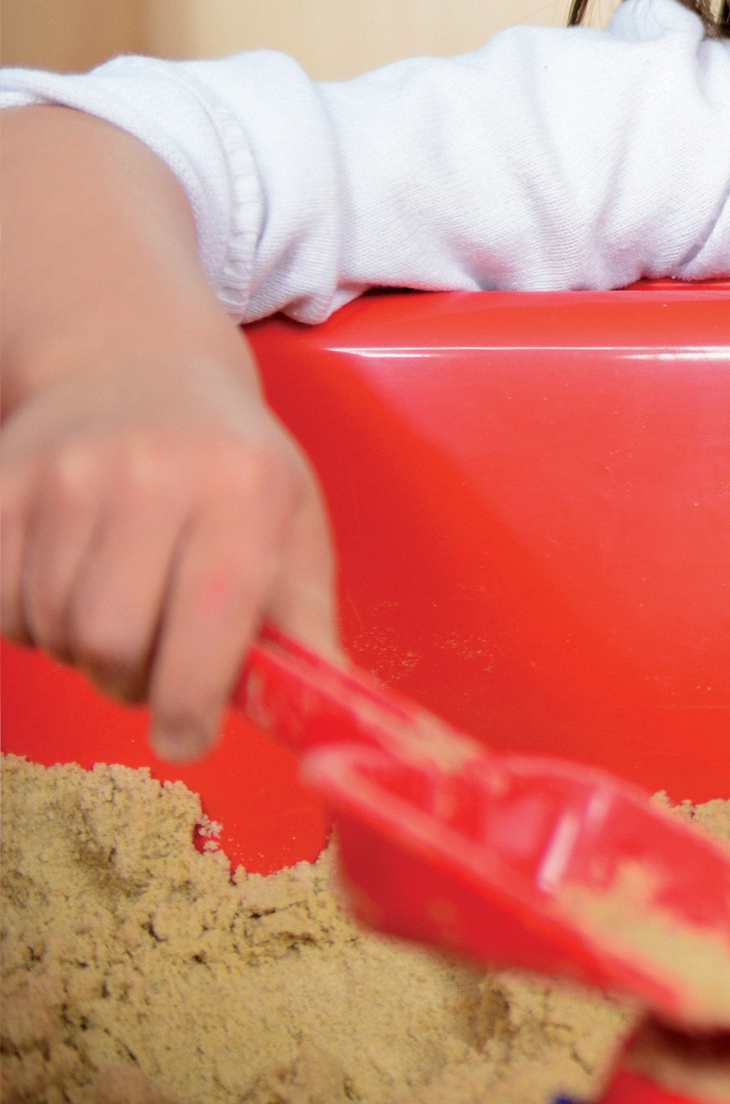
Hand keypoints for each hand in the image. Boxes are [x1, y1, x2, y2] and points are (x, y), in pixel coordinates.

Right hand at [0, 349, 336, 758]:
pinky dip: (25, 623)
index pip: (210, 618)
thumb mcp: (293, 524)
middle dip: (131, 678)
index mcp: (244, 488)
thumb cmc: (232, 463)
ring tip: (118, 608)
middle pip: (111, 639)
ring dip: (80, 650)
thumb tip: (323, 712)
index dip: (192, 699)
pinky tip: (65, 589)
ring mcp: (69, 475)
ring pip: (50, 627)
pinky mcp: (1, 484)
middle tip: (153, 663)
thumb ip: (305, 622)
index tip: (187, 738)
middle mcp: (154, 474)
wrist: (137, 365)